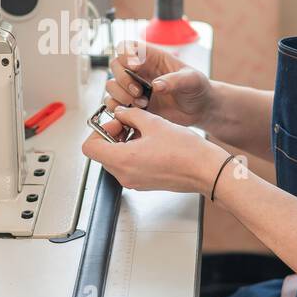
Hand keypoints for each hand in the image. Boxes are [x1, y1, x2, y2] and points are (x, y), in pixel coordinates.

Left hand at [81, 105, 228, 193]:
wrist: (206, 170)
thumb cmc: (184, 151)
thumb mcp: (153, 123)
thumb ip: (131, 115)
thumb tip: (121, 113)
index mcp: (122, 160)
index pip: (90, 147)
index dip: (98, 131)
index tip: (115, 122)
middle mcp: (124, 175)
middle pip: (102, 153)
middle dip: (112, 135)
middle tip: (130, 124)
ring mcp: (134, 182)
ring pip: (116, 159)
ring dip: (123, 143)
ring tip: (144, 131)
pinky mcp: (145, 183)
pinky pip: (129, 167)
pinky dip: (133, 153)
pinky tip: (151, 142)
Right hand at [103, 40, 213, 127]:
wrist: (199, 108)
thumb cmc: (196, 87)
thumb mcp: (192, 80)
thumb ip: (175, 80)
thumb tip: (157, 85)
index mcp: (151, 57)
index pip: (127, 46)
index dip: (125, 54)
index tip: (135, 66)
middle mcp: (139, 70)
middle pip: (115, 65)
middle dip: (123, 79)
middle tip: (139, 91)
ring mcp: (133, 87)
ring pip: (111, 85)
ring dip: (121, 95)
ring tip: (142, 103)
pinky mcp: (132, 105)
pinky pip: (113, 104)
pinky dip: (119, 108)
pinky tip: (137, 111)